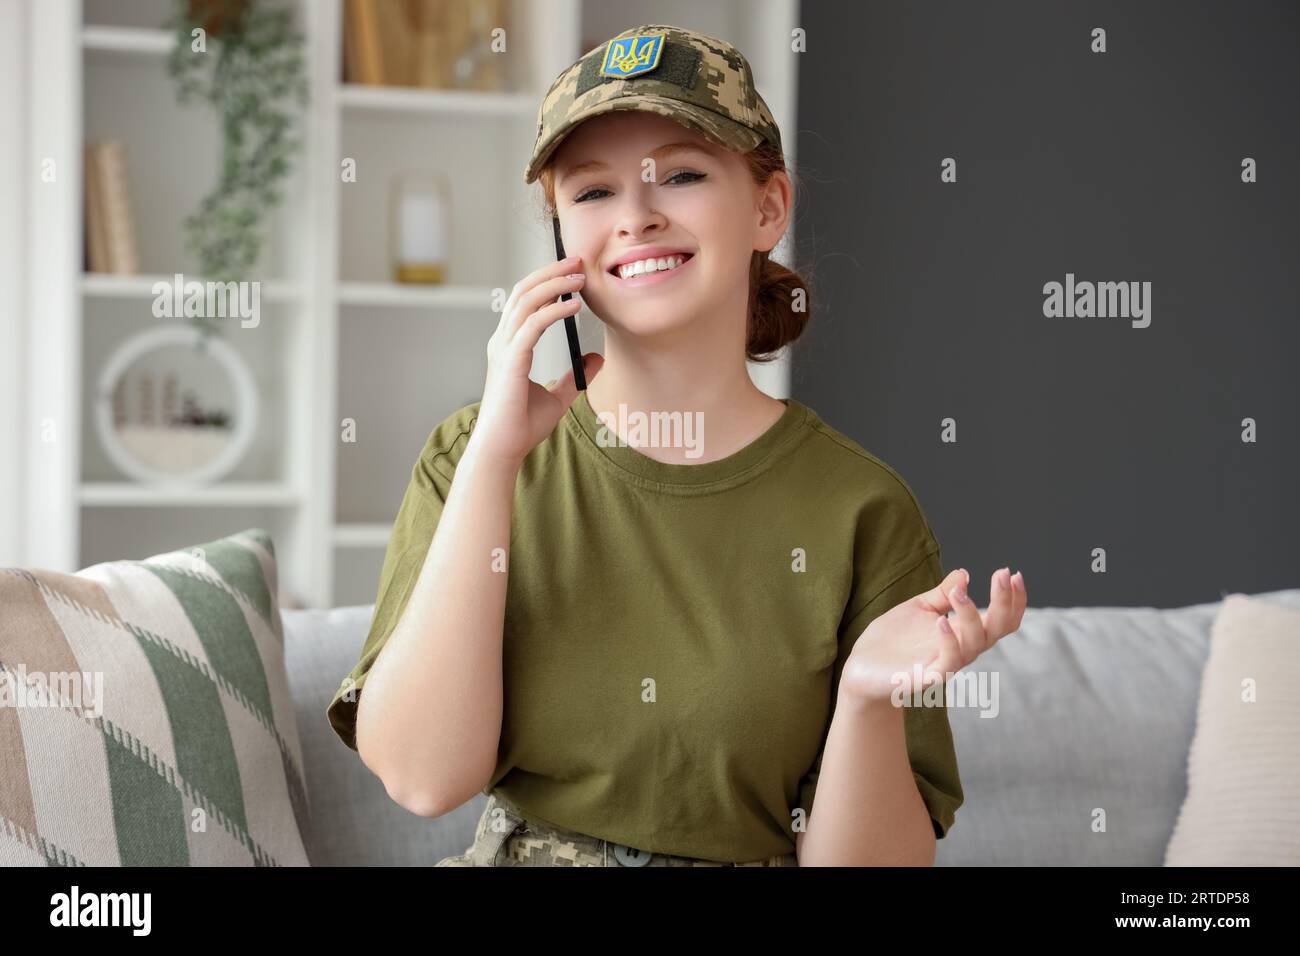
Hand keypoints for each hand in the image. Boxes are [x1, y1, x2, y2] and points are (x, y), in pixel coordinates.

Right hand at [470, 255, 604, 467]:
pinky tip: (575, 305)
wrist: (504, 449)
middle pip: (524, 291)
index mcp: (509, 346)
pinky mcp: (512, 360)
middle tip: (578, 261)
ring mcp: (504, 349)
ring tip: (580, 275)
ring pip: (527, 301)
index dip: (547, 282)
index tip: (574, 272)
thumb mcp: (558, 397)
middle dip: (551, 272)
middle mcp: (503, 341)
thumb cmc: (522, 426)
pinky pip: (533, 324)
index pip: (525, 301)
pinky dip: (554, 310)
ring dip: (554, 284)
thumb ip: (574, 376)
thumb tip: (596, 358)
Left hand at [839, 567, 1027, 703]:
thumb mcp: (918, 608)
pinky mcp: (929, 677)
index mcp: (963, 633)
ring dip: (970, 615)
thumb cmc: (893, 639)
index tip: (1013, 574)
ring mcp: (947, 664)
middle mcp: (962, 649)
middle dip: (1004, 602)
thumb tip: (964, 573)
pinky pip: (948, 662)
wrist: (862, 668)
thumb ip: (942, 594)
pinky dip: (949, 641)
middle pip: (998, 629)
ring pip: (975, 643)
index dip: (1013, 599)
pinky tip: (941, 621)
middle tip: (1002, 574)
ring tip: (958, 592)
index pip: (1001, 619)